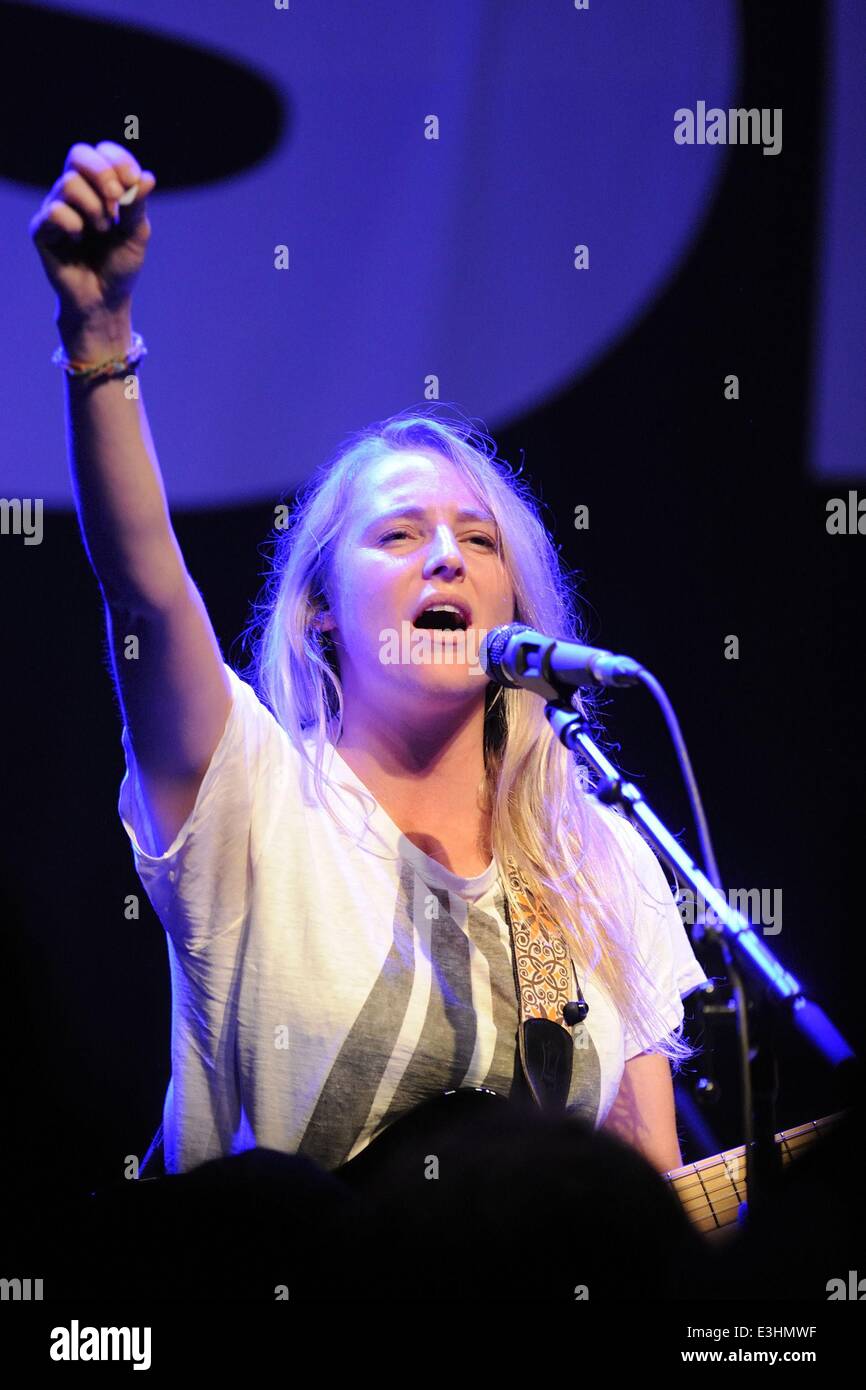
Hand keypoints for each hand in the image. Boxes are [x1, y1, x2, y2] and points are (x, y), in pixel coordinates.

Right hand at [30, 140, 156, 321]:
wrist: (105, 301)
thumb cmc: (120, 266)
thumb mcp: (136, 235)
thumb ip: (138, 206)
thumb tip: (147, 176)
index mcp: (99, 188)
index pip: (102, 153)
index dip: (117, 160)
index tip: (133, 180)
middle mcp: (75, 193)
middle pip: (78, 154)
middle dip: (102, 173)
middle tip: (116, 200)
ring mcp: (56, 208)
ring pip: (69, 183)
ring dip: (93, 207)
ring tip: (102, 231)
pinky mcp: (42, 229)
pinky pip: (55, 211)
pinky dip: (74, 226)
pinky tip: (79, 242)